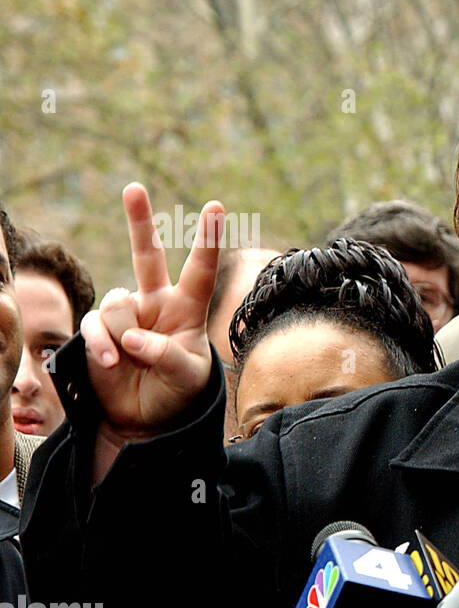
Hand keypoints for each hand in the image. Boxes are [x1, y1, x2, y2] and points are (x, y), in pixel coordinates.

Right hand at [81, 183, 223, 440]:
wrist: (145, 419)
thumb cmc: (178, 394)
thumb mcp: (188, 378)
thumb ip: (168, 356)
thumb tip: (133, 340)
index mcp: (187, 309)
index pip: (201, 271)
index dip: (207, 241)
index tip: (215, 207)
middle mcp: (155, 304)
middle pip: (146, 255)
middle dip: (139, 220)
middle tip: (134, 188)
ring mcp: (125, 315)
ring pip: (117, 303)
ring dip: (122, 335)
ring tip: (129, 362)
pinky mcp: (98, 329)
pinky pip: (94, 324)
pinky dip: (101, 345)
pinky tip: (111, 364)